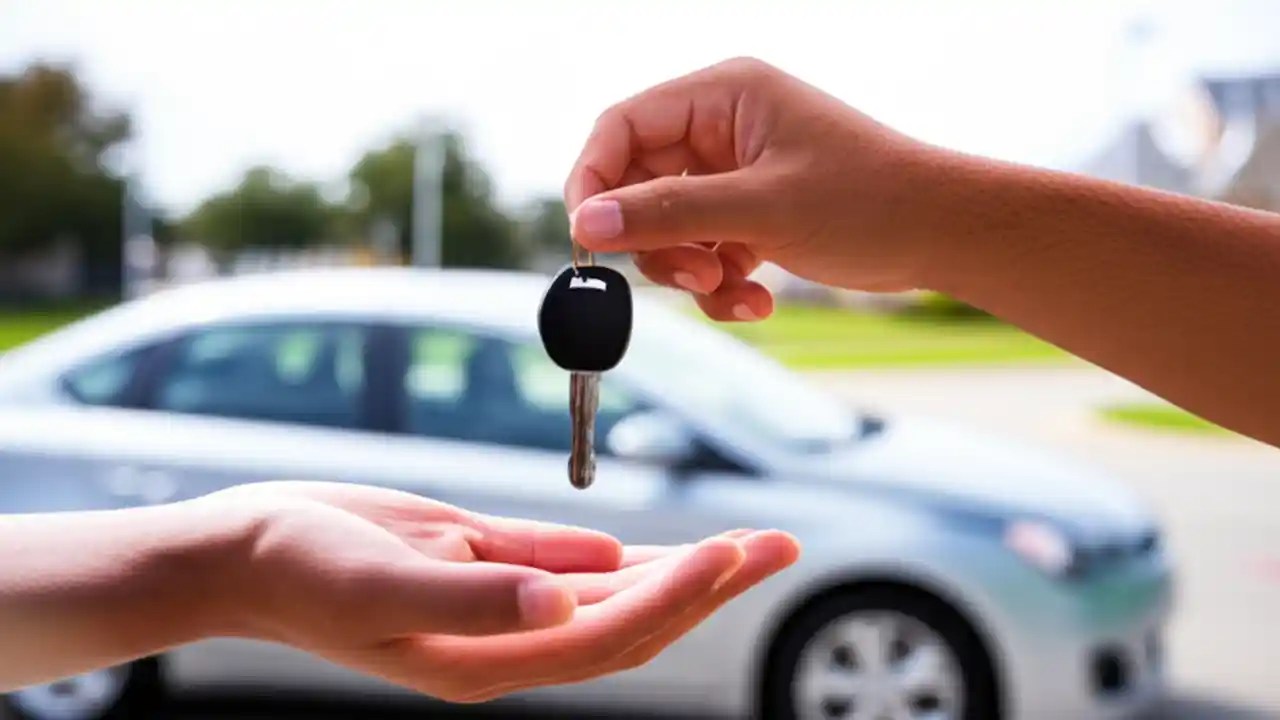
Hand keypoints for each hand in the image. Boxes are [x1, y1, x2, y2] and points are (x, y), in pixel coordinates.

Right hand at [198, 482, 798, 702]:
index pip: (610, 634)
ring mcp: (499, 605)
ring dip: (680, 569)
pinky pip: (568, 567)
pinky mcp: (486, 564)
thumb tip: (566, 602)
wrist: (245, 550)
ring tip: (748, 544)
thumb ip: (474, 595)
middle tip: (781, 545)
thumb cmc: (298, 567)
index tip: (734, 553)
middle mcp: (506, 641)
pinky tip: (659, 549)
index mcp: (487, 660)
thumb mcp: (380, 582)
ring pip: (611, 594)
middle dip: (708, 585)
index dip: (677, 597)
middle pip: (631, 620)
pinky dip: (622, 558)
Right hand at [565, 57, 942, 319]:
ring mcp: (737, 174)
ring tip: (734, 288)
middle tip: (693, 276)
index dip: (594, 180)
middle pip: (640, 186)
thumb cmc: (869, 201)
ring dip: (692, 271)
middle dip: (659, 242)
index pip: (622, 128)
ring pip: (670, 228)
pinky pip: (705, 251)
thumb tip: (587, 223)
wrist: (943, 236)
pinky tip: (757, 302)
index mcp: (723, 95)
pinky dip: (720, 284)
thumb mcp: (760, 208)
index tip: (587, 237)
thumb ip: (668, 214)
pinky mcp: (752, 215)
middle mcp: (722, 128)